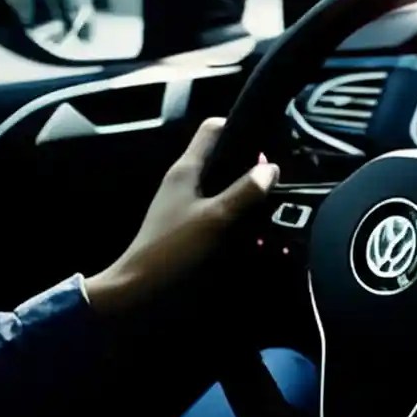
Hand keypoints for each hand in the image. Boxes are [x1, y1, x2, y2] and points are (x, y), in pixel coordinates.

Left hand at [85, 117, 278, 317]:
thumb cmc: (173, 248)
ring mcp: (186, 204)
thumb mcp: (215, 217)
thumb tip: (271, 168)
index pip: (213, 130)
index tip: (266, 144)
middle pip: (223, 159)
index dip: (240, 128)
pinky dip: (239, 215)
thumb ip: (245, 191)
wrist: (140, 288)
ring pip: (224, 186)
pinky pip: (221, 210)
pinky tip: (255, 230)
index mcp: (186, 169)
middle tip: (276, 181)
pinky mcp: (190, 226)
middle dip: (250, 166)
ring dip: (246, 193)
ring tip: (273, 205)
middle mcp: (185, 181)